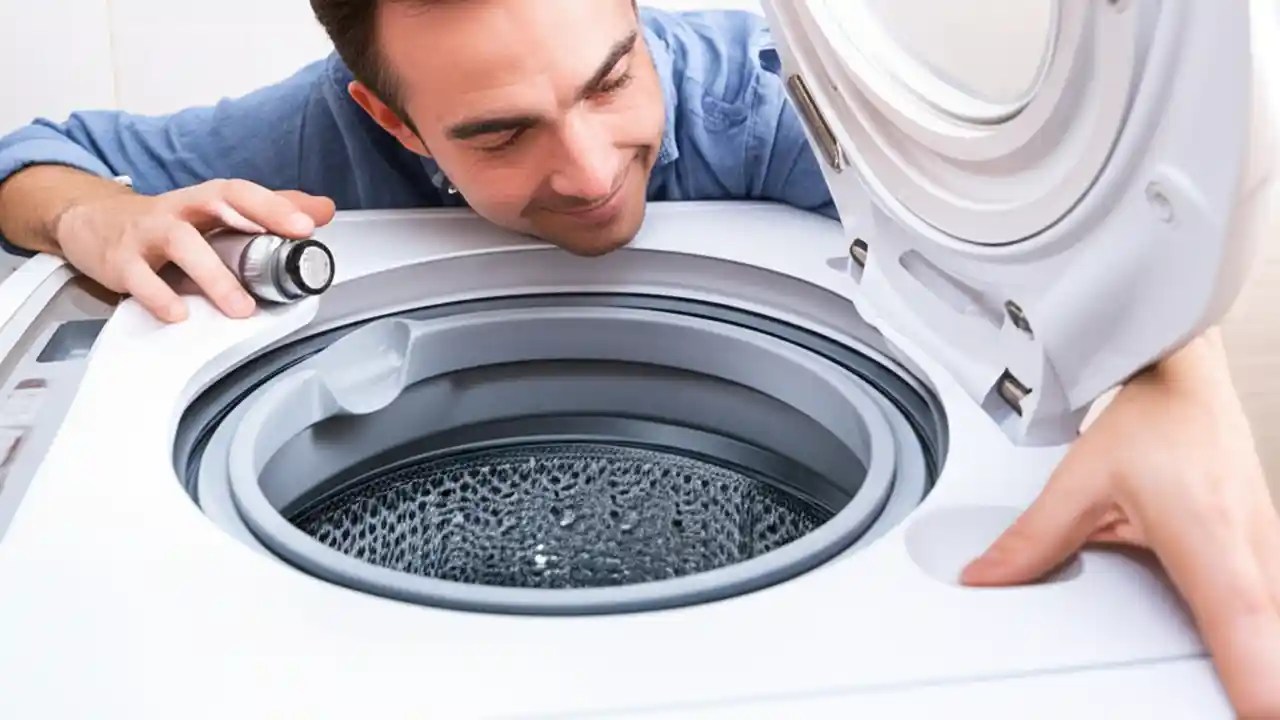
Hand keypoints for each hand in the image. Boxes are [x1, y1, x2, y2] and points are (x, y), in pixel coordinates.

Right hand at [53, 179, 335, 321]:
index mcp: (203, 200)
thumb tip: (322, 209)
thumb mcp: (214, 214)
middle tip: (293, 240)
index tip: (308, 225)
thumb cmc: (165, 223)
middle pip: (216, 201)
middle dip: (256, 216)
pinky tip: (180, 314)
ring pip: (181, 243)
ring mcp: (147, 234)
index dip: (275, 204)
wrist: (92, 225)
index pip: (241, 191)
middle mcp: (177, 210)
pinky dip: (160, 297)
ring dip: (215, 276)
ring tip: (241, 307)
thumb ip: (268, 211)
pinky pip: (140, 279)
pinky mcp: (120, 262)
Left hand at [961, 330, 1279, 717]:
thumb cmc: (1151, 421)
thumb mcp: (1079, 483)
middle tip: (1237, 710)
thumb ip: (1033, 542)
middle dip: (1257, 690)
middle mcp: (1253, 555)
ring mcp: (1271, 556)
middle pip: (1276, 647)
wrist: (1189, 380)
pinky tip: (1240, 656)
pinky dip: (1260, 639)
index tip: (1250, 713)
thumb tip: (986, 578)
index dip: (1255, 687)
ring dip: (1260, 664)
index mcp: (1208, 543)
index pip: (1245, 632)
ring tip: (1238, 699)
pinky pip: (1274, 611)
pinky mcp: (1270, 555)